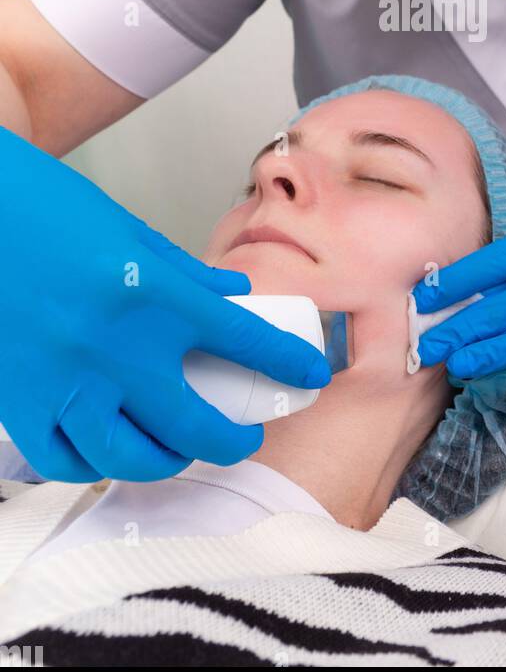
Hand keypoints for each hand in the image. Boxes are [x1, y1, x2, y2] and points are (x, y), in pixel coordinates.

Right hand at [0, 125, 330, 481]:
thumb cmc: (46, 210)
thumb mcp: (127, 228)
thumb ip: (185, 271)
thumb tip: (235, 296)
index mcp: (148, 291)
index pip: (241, 340)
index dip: (286, 363)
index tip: (311, 374)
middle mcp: (112, 345)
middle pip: (195, 422)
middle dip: (235, 438)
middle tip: (247, 433)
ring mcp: (63, 381)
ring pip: (132, 457)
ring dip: (170, 460)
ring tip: (185, 448)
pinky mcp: (20, 402)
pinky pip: (67, 459)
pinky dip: (96, 462)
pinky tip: (115, 448)